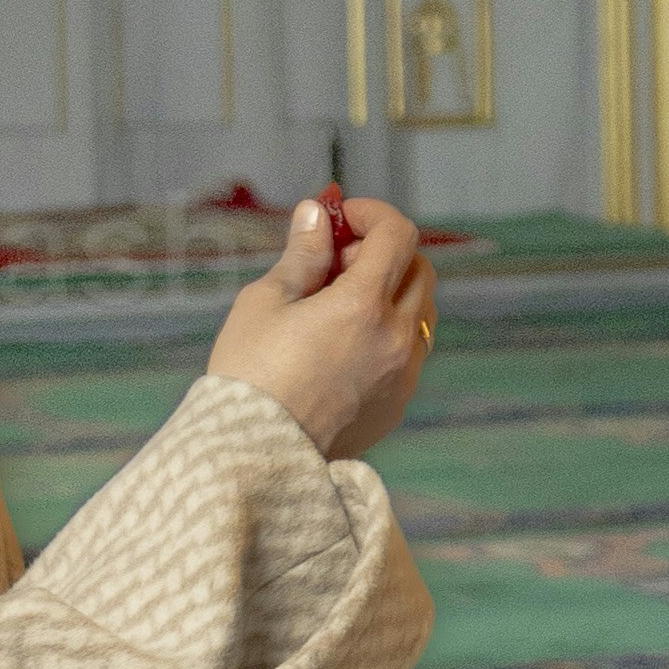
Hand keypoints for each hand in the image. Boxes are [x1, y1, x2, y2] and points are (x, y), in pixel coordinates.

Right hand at [211, 185, 439, 466]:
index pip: (398, 234)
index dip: (371, 215)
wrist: (253, 455)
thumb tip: (317, 213)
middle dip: (382, 252)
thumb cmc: (249, 374)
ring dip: (391, 291)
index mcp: (363, 306)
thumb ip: (303, 254)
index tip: (341, 218)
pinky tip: (344, 344)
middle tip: (334, 263)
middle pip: (418, 268)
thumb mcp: (266, 301)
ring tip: (336, 305)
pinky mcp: (398, 403)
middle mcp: (396, 338)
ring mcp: (403, 374)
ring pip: (420, 310)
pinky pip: (410, 350)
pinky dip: (389, 330)